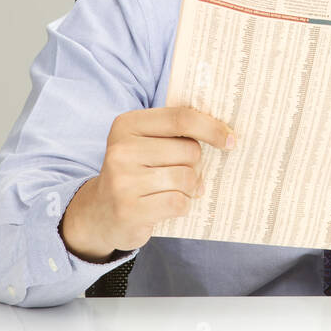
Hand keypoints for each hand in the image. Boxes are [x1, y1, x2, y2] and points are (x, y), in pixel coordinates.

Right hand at [61, 106, 234, 260]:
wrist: (100, 213)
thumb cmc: (136, 173)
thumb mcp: (145, 143)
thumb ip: (175, 131)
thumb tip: (225, 132)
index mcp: (127, 124)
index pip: (181, 118)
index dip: (211, 128)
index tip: (230, 140)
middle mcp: (121, 149)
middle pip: (189, 151)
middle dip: (196, 165)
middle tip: (182, 174)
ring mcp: (123, 180)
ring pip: (186, 178)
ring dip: (191, 187)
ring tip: (177, 190)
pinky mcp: (130, 209)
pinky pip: (179, 203)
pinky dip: (183, 205)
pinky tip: (169, 205)